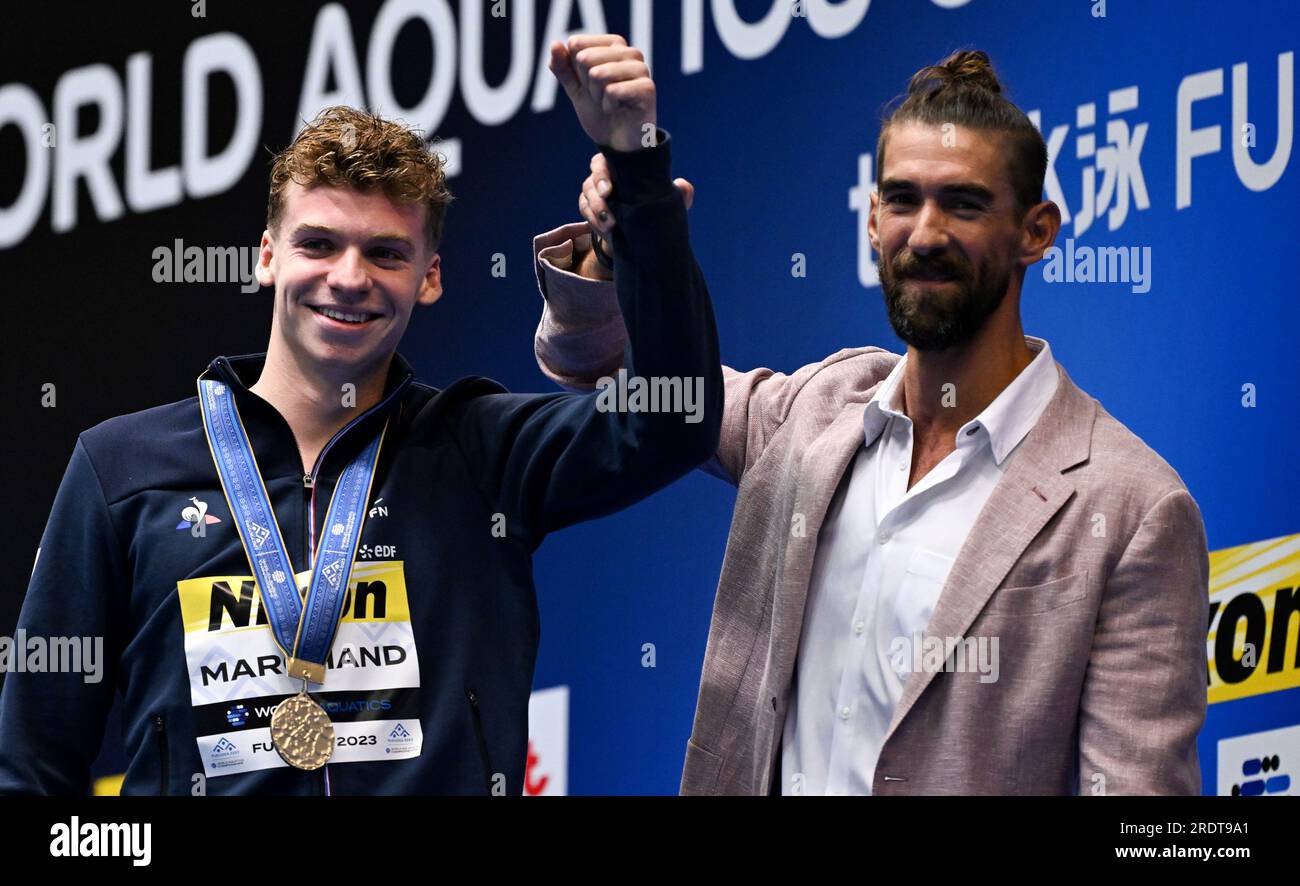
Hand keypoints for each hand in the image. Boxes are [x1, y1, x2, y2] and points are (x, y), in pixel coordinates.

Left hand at [548, 35, 655, 152]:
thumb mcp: (575, 89)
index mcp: (613, 45)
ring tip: (609, 104)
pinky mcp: (647, 87)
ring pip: (599, 73)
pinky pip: (613, 91)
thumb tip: (554, 44)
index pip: (576, 45)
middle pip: (586, 58)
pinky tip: (619, 110)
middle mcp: (629, 52)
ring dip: (597, 96)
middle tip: (600, 97)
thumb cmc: (600, 113)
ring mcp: (641, 69)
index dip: (575, 70)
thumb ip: (563, 68)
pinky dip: (608, 106)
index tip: (590, 85)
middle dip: (586, 85)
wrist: (618, 143)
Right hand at [574, 152, 693, 279]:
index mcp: (622, 166)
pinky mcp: (589, 207)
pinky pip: (584, 209)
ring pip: (587, 194)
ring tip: (610, 223)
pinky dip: (592, 219)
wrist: (640, 232)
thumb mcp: (668, 203)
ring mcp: (594, 191)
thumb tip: (683, 185)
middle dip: (597, 188)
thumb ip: (679, 193)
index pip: (605, 159)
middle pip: (592, 175)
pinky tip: (605, 228)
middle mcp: (606, 175)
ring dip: (596, 209)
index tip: (610, 188)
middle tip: (607, 198)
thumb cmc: (654, 208)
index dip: (603, 171)